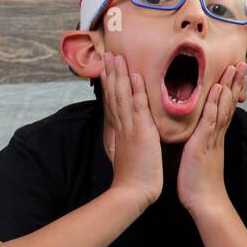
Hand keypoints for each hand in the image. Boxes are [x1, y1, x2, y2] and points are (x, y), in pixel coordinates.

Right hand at [100, 51, 162, 209]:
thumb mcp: (126, 154)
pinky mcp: (140, 132)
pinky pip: (137, 107)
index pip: (112, 103)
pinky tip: (134, 75)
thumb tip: (122, 133)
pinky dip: (135, 90)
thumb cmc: (134, 178)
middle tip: (108, 54)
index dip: (109, 85)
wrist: (132, 192)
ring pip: (122, 96)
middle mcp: (120, 126)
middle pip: (113, 95)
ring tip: (117, 57)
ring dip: (119, 75)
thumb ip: (124, 141)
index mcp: (117, 131)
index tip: (106, 69)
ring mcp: (129, 128)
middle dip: (111, 74)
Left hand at [176, 62, 246, 214]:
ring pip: (223, 107)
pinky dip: (216, 103)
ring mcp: (212, 138)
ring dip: (229, 86)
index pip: (224, 108)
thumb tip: (192, 134)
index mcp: (214, 136)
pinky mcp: (204, 143)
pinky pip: (211, 119)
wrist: (206, 202)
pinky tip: (219, 89)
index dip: (229, 90)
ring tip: (234, 68)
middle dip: (235, 82)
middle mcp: (217, 134)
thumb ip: (198, 143)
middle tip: (240, 63)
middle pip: (228, 103)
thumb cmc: (198, 184)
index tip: (233, 74)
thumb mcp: (198, 157)